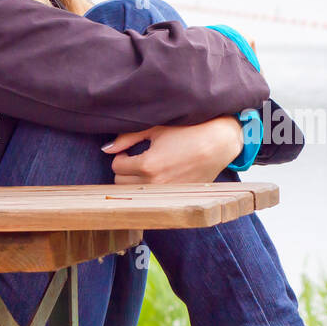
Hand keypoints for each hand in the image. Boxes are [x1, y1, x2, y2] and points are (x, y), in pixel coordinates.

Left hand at [101, 116, 244, 183]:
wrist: (219, 142)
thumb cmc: (188, 130)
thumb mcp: (156, 128)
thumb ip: (128, 137)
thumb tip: (106, 149)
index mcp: (148, 165)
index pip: (117, 166)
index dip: (121, 156)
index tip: (130, 151)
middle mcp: (156, 183)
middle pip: (121, 183)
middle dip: (124, 170)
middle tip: (136, 158)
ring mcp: (167, 192)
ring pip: (135, 193)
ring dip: (135, 181)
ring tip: (147, 167)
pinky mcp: (177, 196)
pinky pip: (152, 197)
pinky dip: (150, 188)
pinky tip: (160, 175)